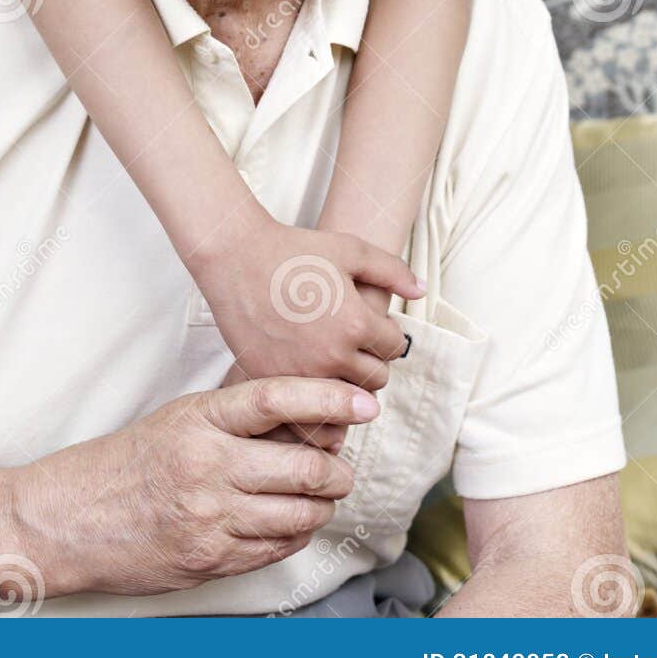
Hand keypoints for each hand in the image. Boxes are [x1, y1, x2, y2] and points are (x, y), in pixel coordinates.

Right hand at [10, 377, 363, 599]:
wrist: (73, 518)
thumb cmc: (129, 462)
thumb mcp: (181, 416)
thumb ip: (238, 413)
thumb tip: (306, 408)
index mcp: (200, 420)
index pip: (277, 399)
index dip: (328, 398)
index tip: (362, 402)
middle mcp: (208, 466)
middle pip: (305, 466)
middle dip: (337, 469)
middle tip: (340, 465)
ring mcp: (212, 517)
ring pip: (301, 513)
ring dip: (323, 506)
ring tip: (319, 496)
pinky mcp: (213, 559)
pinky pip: (279, 548)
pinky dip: (297, 534)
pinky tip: (290, 522)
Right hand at [198, 216, 419, 397]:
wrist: (235, 256)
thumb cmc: (294, 249)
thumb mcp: (350, 249)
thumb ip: (392, 270)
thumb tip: (421, 290)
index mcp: (356, 324)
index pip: (394, 347)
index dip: (386, 332)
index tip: (370, 324)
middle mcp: (331, 356)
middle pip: (375, 379)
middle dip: (371, 360)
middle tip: (354, 342)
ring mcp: (299, 373)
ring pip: (344, 399)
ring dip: (345, 383)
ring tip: (333, 360)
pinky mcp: (271, 381)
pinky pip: (306, 408)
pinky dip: (312, 400)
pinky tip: (309, 379)